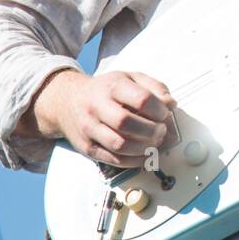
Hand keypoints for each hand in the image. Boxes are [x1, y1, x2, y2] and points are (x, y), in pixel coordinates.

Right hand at [36, 69, 176, 167]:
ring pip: (119, 145)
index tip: (166, 113)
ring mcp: (89, 128)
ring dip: (144, 148)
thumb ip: (154, 87)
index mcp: (112, 86)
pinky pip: (112, 159)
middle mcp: (97, 106)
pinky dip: (133, 161)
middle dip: (152, 131)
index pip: (140, 99)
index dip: (159, 109)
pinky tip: (144, 155)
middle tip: (162, 132)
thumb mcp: (130, 78)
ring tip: (154, 144)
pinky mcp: (86, 147)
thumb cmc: (106, 90)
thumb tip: (171, 104)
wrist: (67, 101)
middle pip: (127, 123)